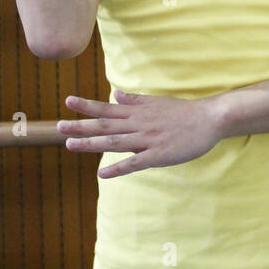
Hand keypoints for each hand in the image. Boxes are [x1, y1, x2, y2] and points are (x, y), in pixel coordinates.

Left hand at [57, 91, 225, 177]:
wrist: (210, 119)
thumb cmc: (184, 111)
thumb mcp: (157, 102)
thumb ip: (135, 101)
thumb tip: (116, 95)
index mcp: (139, 112)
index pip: (108, 108)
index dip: (87, 106)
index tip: (68, 101)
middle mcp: (139, 124)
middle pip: (105, 125)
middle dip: (81, 125)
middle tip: (58, 126)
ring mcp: (148, 139)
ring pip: (115, 142)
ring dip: (91, 144)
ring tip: (70, 144)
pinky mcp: (158, 155)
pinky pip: (135, 163)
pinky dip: (117, 168)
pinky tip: (102, 173)